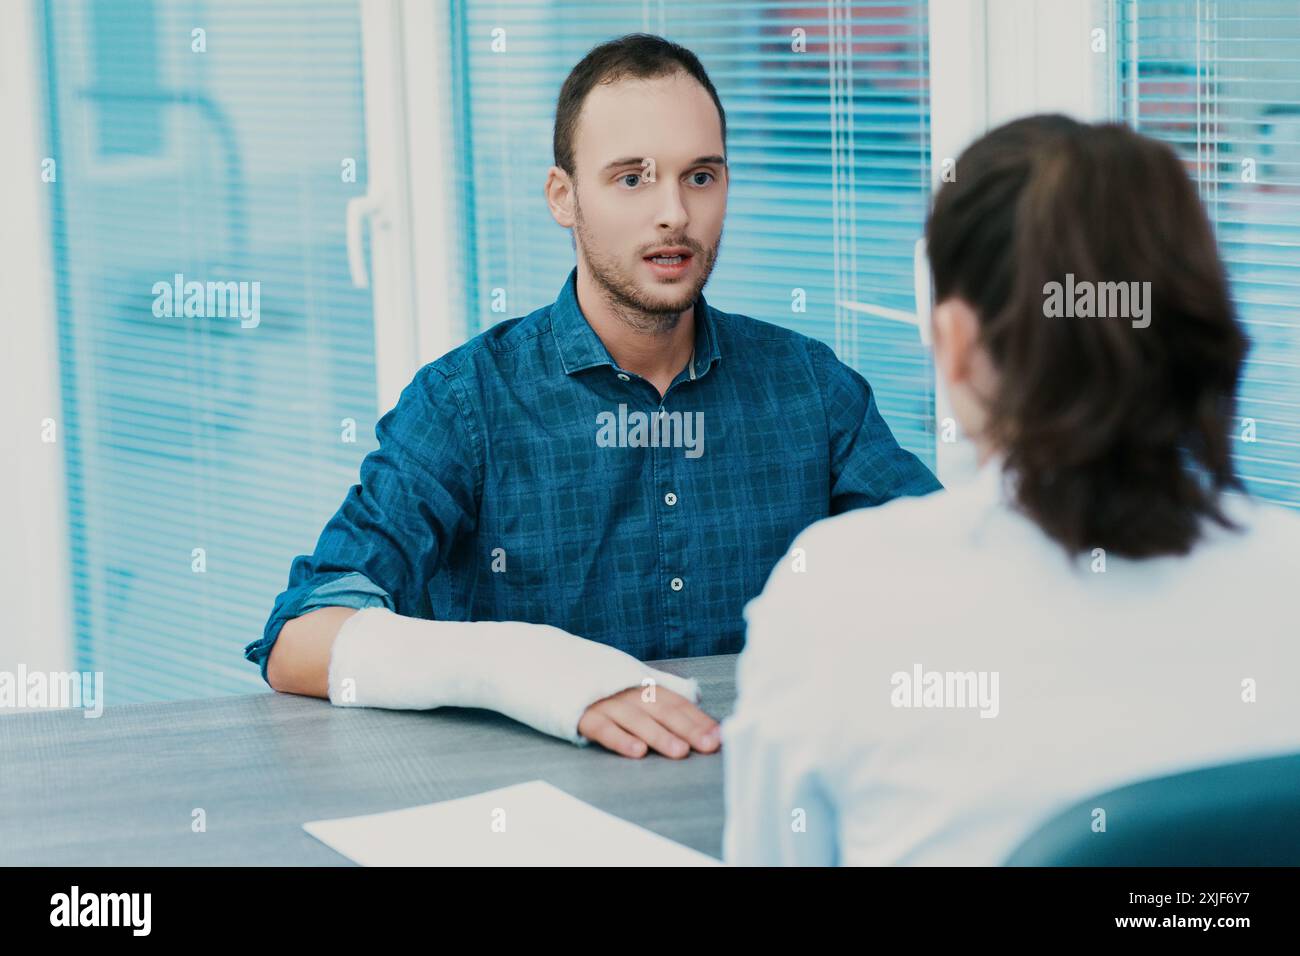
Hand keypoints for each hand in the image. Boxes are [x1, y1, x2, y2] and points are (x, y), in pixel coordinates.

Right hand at [577, 685, 721, 758]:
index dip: (697, 717)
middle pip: (662, 709)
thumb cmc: (590, 677)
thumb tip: (693, 697)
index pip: (675, 700)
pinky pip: (603, 728)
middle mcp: (625, 689)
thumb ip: (655, 688)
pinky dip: (620, 740)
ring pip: (636, 719)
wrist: (542, 661)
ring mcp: (602, 700)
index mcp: (639, 682)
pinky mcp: (579, 712)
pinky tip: (637, 752)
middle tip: (709, 745)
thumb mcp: (625, 677)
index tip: (718, 735)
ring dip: (659, 735)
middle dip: (688, 727)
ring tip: (680, 752)